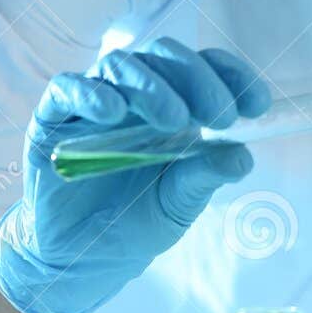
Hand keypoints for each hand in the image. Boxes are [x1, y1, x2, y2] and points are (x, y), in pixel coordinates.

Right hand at [0, 39, 269, 312]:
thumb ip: (207, 175)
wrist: (83, 257)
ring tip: (176, 121)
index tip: (258, 105)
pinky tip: (113, 113)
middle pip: (164, 55)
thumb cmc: (136, 220)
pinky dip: (90, 93)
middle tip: (220, 117)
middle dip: (198, 79)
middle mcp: (134, 94)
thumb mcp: (181, 202)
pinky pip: (67, 89)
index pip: (204, 67)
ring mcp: (93, 102)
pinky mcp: (53, 120)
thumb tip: (242, 156)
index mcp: (174, 103)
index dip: (232, 75)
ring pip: (119, 65)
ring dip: (152, 86)